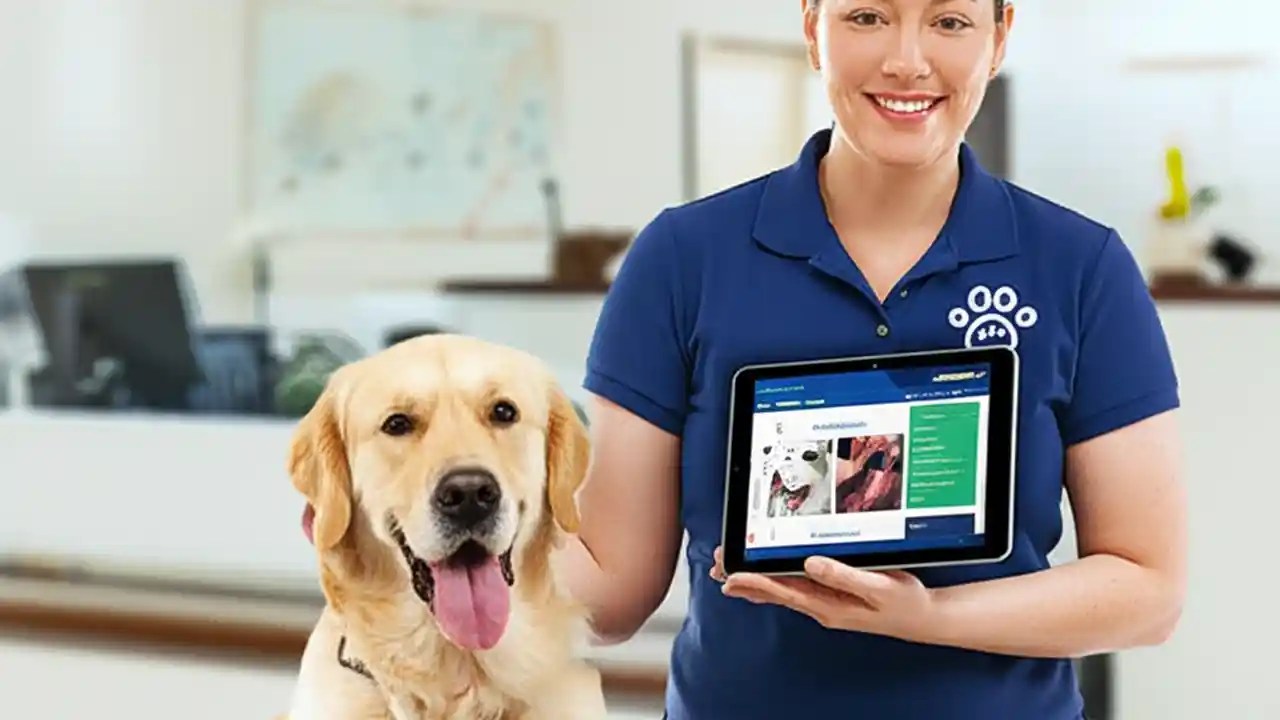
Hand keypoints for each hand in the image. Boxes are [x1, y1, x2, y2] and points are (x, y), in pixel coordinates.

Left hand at [711, 547, 939, 642]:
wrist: (924, 617)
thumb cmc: (904, 602)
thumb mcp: (879, 587)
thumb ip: (844, 576)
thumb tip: (811, 564)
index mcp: (830, 605)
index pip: (784, 590)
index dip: (755, 581)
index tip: (731, 574)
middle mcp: (822, 606)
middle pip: (775, 591)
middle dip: (744, 579)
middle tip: (716, 567)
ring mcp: (826, 603)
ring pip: (782, 591)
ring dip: (754, 581)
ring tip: (727, 573)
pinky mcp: (831, 597)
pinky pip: (795, 589)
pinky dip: (773, 582)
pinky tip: (762, 581)